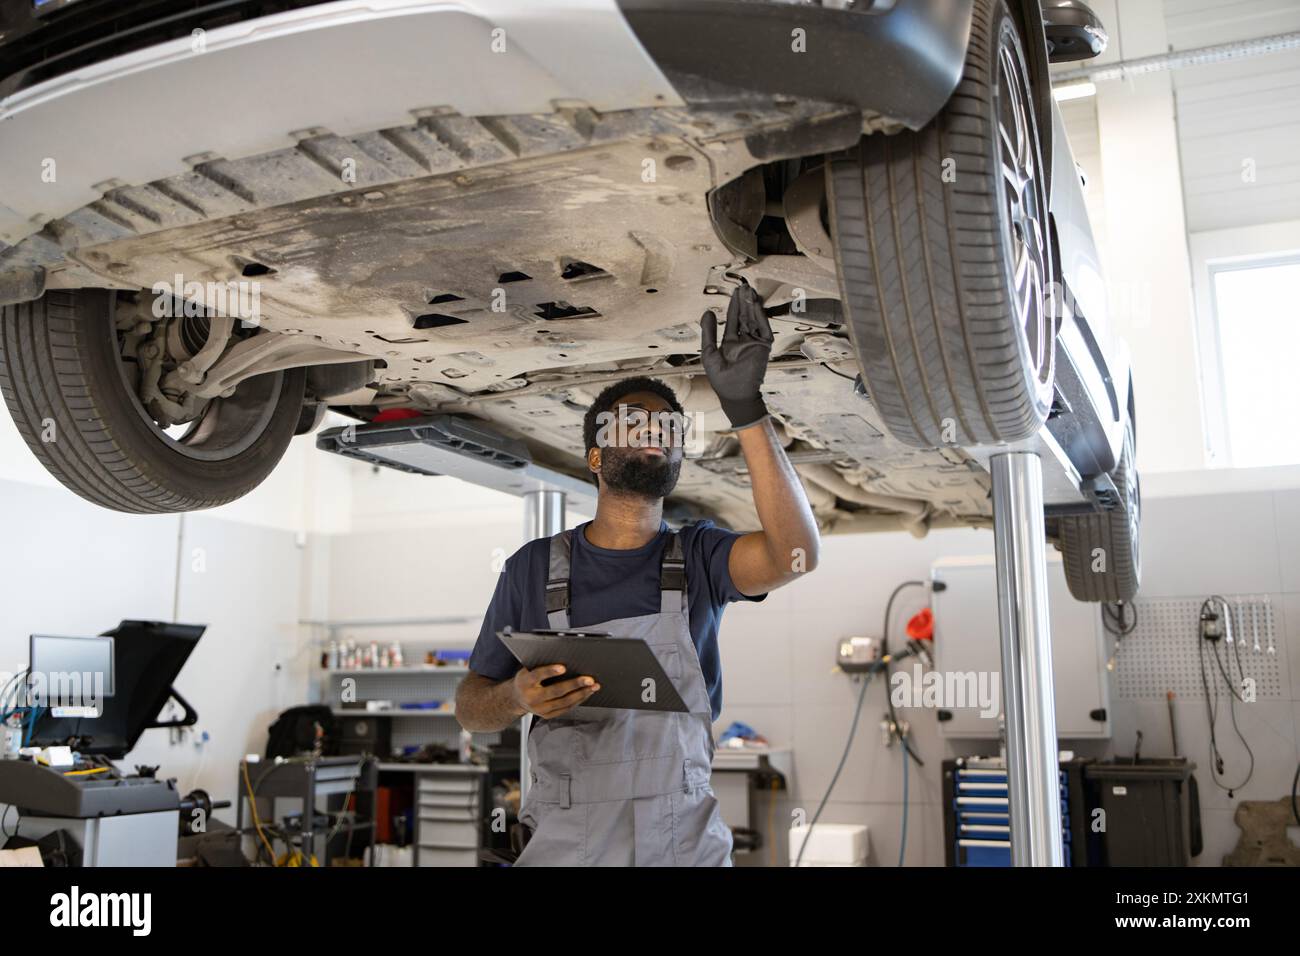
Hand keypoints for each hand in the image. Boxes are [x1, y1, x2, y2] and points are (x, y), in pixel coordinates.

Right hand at [511, 664, 599, 718]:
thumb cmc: (525, 680)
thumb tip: (565, 657)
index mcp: (525, 682)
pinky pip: (565, 708)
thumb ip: (541, 665)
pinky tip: (586, 693)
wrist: (516, 699)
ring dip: (581, 693)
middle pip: (555, 691)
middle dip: (575, 684)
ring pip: (564, 702)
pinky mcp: (547, 715)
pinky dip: (578, 700)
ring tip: (593, 686)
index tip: (563, 667)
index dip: (550, 671)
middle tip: (588, 679)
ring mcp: (540, 709)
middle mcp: (532, 697)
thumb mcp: (527, 670)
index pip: (537, 676)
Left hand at [700, 283, 773, 429]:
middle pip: (745, 317)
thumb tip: (707, 311)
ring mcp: (755, 343)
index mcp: (731, 342)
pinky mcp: (764, 347)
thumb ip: (708, 332)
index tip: (736, 293)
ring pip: (754, 321)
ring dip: (752, 306)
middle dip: (744, 303)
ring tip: (749, 292)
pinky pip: (763, 329)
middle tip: (744, 286)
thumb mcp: (709, 352)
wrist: (734, 393)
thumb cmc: (720, 378)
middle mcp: (744, 341)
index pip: (734, 321)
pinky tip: (755, 306)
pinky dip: (760, 317)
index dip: (734, 307)